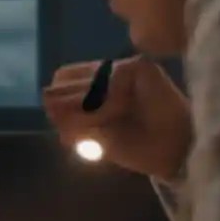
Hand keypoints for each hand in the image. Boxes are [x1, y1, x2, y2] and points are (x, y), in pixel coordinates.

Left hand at [43, 56, 191, 178]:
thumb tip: (46, 98)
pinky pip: (108, 84)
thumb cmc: (136, 146)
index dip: (58, 102)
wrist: (174, 154)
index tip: (69, 126)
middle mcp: (108, 70)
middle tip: (92, 129)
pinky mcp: (141, 66)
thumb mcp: (92, 136)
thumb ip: (69, 119)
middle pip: (66, 81)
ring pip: (85, 84)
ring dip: (90, 111)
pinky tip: (121, 114)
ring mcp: (125, 65)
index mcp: (95, 84)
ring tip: (110, 124)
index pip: (61, 81)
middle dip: (72, 110)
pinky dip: (107, 105)